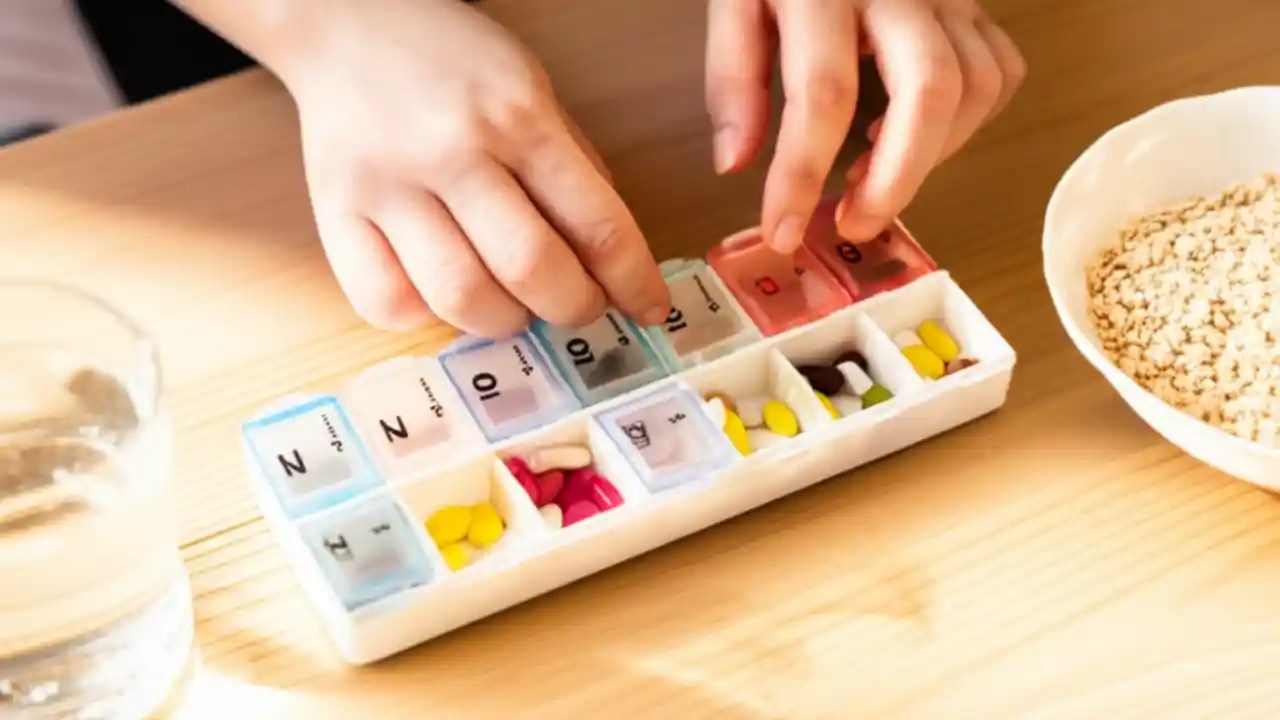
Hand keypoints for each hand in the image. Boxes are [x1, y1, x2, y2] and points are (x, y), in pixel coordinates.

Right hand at [278, 0, 669, 334]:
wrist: (345, 24)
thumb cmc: (451, 62)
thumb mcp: (533, 90)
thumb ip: (573, 167)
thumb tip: (610, 258)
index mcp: (518, 117)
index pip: (596, 224)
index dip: (632, 282)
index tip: (650, 310)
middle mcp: (452, 152)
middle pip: (530, 269)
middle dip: (571, 308)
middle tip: (577, 306)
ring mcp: (388, 186)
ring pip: (459, 297)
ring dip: (504, 321)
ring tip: (513, 305)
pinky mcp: (335, 212)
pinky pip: (384, 301)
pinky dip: (423, 316)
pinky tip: (439, 294)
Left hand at [705, 0, 1025, 247]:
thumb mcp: (736, 2)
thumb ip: (732, 76)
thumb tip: (735, 163)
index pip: (824, 93)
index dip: (803, 175)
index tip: (782, 231)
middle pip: (929, 91)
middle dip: (894, 179)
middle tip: (853, 225)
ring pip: (975, 86)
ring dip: (930, 155)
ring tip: (871, 182)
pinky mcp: (976, 4)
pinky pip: (999, 72)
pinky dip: (966, 125)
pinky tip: (912, 139)